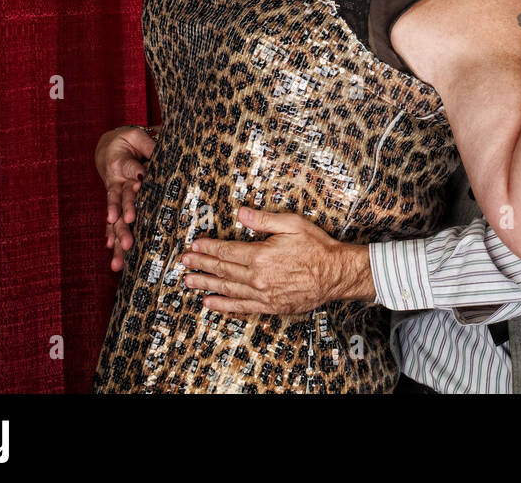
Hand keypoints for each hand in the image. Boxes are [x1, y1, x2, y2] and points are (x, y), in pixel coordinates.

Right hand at [94, 126, 154, 271]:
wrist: (108, 147)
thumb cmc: (128, 141)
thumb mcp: (137, 137)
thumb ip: (149, 146)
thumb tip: (167, 155)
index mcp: (122, 162)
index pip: (132, 169)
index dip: (137, 174)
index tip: (142, 181)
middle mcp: (117, 181)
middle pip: (122, 197)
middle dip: (126, 211)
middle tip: (129, 223)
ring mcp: (115, 194)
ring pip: (116, 214)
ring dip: (119, 231)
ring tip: (124, 247)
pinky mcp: (115, 202)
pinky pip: (112, 221)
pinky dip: (111, 234)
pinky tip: (111, 249)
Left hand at [180, 207, 375, 314]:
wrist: (336, 274)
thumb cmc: (317, 247)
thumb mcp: (292, 224)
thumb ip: (263, 220)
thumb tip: (240, 212)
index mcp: (260, 256)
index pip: (226, 252)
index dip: (208, 248)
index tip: (194, 245)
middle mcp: (257, 278)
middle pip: (222, 270)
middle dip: (201, 265)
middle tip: (184, 263)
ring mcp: (262, 294)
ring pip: (227, 289)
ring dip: (206, 285)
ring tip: (188, 282)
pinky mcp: (270, 306)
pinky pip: (241, 307)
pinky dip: (223, 305)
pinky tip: (210, 303)